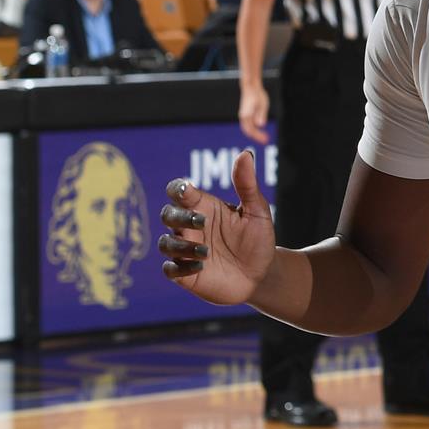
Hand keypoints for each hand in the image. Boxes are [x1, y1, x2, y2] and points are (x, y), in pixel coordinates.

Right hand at [158, 150, 275, 304]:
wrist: (263, 275)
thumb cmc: (258, 240)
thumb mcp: (257, 211)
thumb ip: (247, 184)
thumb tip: (245, 153)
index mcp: (203, 207)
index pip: (178, 191)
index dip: (177, 188)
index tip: (188, 191)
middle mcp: (190, 228)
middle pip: (167, 214)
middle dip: (179, 217)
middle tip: (202, 222)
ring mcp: (186, 251)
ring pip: (165, 243)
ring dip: (180, 246)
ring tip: (206, 253)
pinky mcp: (186, 274)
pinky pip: (170, 270)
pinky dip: (179, 268)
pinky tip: (200, 267)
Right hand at [237, 84, 269, 143]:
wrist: (250, 87)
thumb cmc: (257, 94)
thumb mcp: (262, 104)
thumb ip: (261, 115)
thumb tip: (260, 125)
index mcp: (247, 115)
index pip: (251, 130)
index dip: (258, 136)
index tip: (266, 139)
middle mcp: (243, 117)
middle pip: (248, 131)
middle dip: (257, 137)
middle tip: (266, 140)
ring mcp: (243, 116)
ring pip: (247, 129)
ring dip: (255, 134)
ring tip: (264, 137)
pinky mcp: (245, 114)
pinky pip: (248, 125)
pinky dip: (253, 130)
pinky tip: (260, 130)